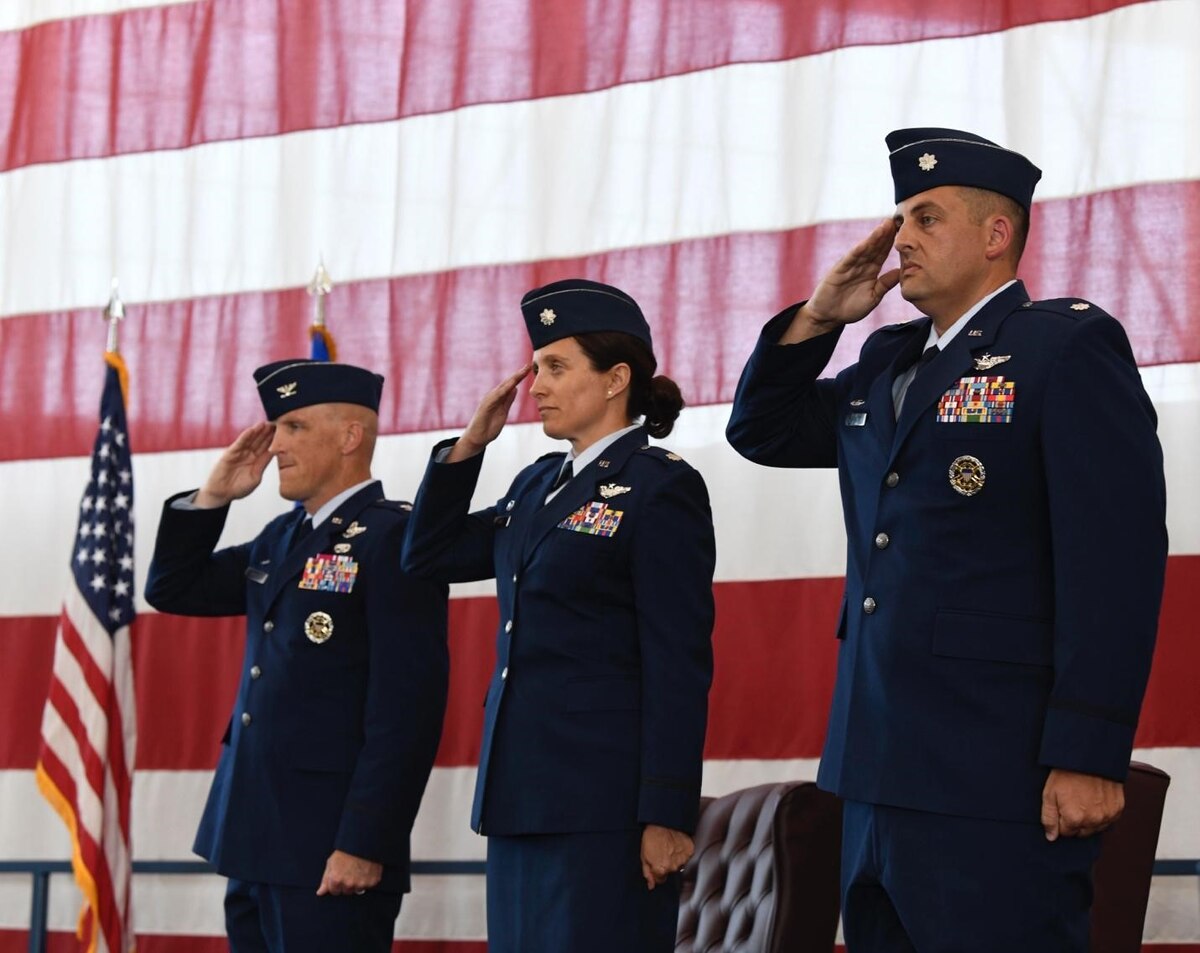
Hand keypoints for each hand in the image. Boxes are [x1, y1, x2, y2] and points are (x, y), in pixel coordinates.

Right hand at [194, 422, 274, 507]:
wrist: (222, 494)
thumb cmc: (239, 488)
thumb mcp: (255, 477)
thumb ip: (263, 464)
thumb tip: (274, 453)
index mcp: (257, 460)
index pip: (267, 447)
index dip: (274, 440)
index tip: (283, 431)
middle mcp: (249, 454)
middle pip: (260, 441)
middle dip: (268, 432)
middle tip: (277, 423)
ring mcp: (239, 453)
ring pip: (250, 440)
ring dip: (258, 431)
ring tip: (266, 423)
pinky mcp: (230, 453)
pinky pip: (239, 443)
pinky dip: (245, 436)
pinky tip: (252, 430)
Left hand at [315, 849, 382, 895]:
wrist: (363, 841)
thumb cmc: (346, 850)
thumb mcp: (331, 862)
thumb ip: (325, 880)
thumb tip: (320, 892)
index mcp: (337, 880)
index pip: (335, 892)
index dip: (337, 883)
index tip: (341, 875)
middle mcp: (349, 884)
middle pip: (347, 891)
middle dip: (347, 884)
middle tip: (350, 871)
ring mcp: (361, 883)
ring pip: (358, 889)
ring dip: (358, 882)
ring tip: (359, 869)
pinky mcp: (373, 881)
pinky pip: (369, 885)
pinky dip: (368, 879)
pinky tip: (367, 869)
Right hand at [446, 364, 532, 462]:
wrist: (477, 438)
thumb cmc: (489, 427)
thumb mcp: (503, 412)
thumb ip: (508, 401)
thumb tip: (515, 389)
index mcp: (499, 398)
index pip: (511, 385)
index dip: (520, 377)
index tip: (529, 369)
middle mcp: (493, 396)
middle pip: (508, 383)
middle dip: (518, 374)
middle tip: (528, 365)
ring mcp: (489, 400)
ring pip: (503, 387)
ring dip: (513, 379)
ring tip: (522, 372)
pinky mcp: (485, 406)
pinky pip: (496, 397)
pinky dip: (504, 391)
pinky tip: (511, 386)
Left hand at [640, 824, 693, 889]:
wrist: (663, 821)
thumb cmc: (652, 835)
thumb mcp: (643, 855)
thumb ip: (647, 872)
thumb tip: (651, 885)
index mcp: (661, 869)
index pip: (660, 880)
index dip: (656, 871)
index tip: (656, 863)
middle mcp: (673, 867)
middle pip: (670, 871)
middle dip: (665, 864)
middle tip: (662, 852)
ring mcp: (683, 859)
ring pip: (678, 864)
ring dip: (674, 858)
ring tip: (669, 846)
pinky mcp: (690, 850)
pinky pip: (686, 856)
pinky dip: (682, 852)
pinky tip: (676, 844)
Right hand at [780, 219, 900, 343]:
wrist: (829, 316)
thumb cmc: (850, 308)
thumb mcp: (873, 297)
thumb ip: (885, 284)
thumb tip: (901, 271)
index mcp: (871, 270)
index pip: (883, 252)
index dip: (893, 242)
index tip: (905, 230)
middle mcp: (861, 265)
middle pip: (876, 246)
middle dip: (886, 233)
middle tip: (898, 219)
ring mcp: (850, 266)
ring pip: (865, 249)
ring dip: (875, 237)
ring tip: (885, 225)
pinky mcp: (839, 270)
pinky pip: (850, 258)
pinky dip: (858, 250)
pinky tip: (867, 242)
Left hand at [1041, 768, 1124, 840]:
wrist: (1088, 757)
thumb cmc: (1066, 773)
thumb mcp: (1049, 794)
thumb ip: (1049, 818)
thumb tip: (1051, 837)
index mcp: (1075, 818)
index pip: (1065, 833)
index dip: (1061, 820)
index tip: (1061, 807)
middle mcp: (1093, 820)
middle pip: (1081, 832)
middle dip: (1074, 822)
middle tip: (1071, 803)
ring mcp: (1108, 815)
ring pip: (1095, 828)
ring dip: (1089, 820)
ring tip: (1083, 800)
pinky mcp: (1118, 808)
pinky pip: (1109, 820)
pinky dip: (1102, 814)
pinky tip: (1094, 800)